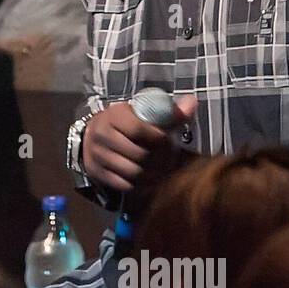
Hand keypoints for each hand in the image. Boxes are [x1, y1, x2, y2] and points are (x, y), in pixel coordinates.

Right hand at [81, 94, 197, 193]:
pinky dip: (138, 183)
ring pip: (131, 171)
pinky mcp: (97, 172)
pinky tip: (145, 176)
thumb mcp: (145, 113)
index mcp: (114, 115)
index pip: (138, 129)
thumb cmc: (127, 122)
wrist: (96, 135)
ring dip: (149, 173)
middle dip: (157, 158)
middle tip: (166, 157)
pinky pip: (123, 184)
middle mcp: (102, 134)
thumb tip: (192, 102)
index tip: (166, 139)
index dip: (157, 138)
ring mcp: (97, 155)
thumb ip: (170, 111)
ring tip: (158, 168)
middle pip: (137, 153)